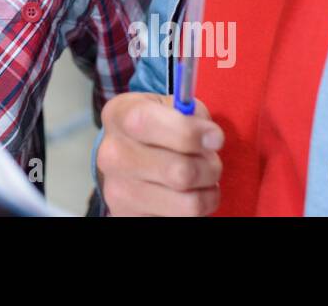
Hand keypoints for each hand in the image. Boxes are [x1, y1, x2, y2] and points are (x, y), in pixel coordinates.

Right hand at [95, 91, 223, 215]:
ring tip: (203, 180)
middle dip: (210, 166)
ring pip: (189, 203)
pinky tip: (186, 194)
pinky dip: (196, 209)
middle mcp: (112, 155)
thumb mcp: (170, 106)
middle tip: (210, 160)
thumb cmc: (157, 127)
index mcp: (118, 116)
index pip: (146, 123)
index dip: (189, 132)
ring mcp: (117, 191)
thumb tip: (212, 139)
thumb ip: (191, 114)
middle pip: (179, 171)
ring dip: (208, 192)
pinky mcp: (129, 217)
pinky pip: (184, 220)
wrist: (129, 157)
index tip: (215, 138)